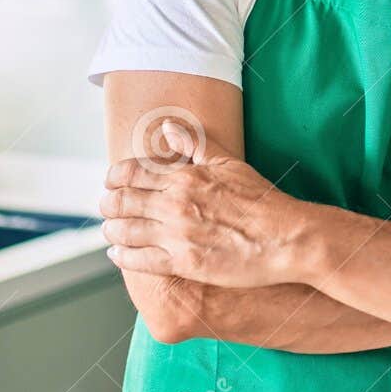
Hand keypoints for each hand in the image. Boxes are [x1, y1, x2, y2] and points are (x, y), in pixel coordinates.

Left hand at [100, 119, 307, 287]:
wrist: (285, 238)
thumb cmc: (262, 201)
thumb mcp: (229, 163)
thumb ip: (196, 144)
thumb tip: (169, 128)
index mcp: (184, 177)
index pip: (132, 173)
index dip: (115, 177)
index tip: (111, 181)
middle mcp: (174, 204)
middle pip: (122, 201)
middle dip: (108, 203)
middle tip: (105, 206)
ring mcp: (176, 235)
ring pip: (126, 231)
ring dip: (111, 230)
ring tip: (109, 230)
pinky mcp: (183, 263)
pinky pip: (139, 261)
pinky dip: (122, 257)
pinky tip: (117, 255)